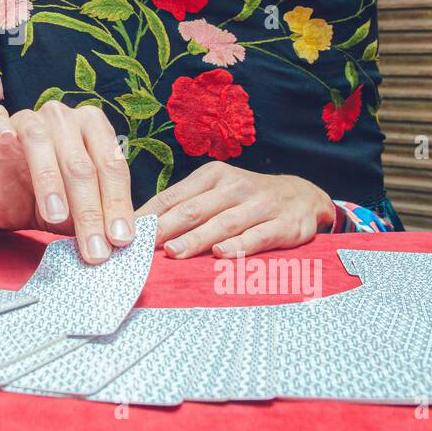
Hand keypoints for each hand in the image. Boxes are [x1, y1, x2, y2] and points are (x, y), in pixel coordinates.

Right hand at [0, 101, 134, 263]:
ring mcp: (29, 118)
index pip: (111, 166)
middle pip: (80, 162)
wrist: (7, 199)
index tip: (119, 239)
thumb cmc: (55, 198)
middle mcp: (65, 118)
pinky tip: (5, 138)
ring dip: (50, 181)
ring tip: (56, 216)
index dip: (117, 204)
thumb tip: (141, 237)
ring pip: (40, 142)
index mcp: (95, 129)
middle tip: (93, 247)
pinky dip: (0, 126)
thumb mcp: (87, 211)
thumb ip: (111, 217)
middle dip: (88, 210)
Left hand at [136, 161, 334, 258]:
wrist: (303, 196)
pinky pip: (257, 236)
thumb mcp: (217, 191)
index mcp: (213, 176)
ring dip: (197, 239)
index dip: (149, 215)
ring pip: (223, 223)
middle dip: (167, 228)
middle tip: (144, 245)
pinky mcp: (283, 225)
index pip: (174, 196)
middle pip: (195, 209)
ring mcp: (260, 205)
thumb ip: (185, 205)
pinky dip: (239, 246)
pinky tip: (222, 254)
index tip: (128, 232)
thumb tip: (141, 226)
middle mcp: (235, 186)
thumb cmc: (247, 198)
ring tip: (174, 252)